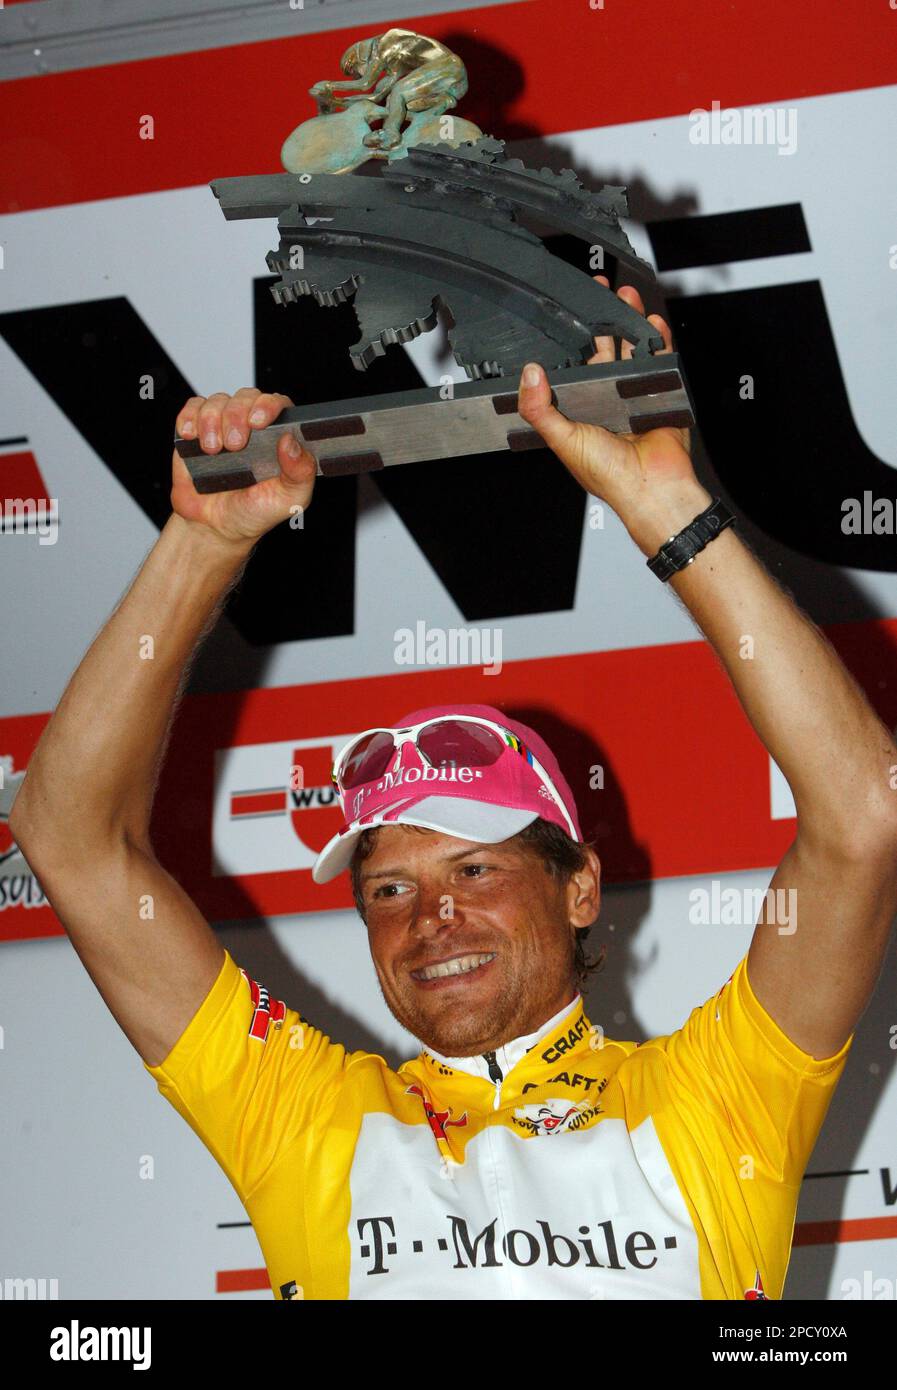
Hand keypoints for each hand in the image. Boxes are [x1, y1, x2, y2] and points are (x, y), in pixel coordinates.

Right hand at [170, 388, 315, 547]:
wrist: (214, 527)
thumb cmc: (254, 511)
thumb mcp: (288, 501)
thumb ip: (300, 473)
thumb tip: (293, 442)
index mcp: (278, 437)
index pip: (279, 405)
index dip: (269, 406)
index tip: (259, 422)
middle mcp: (251, 426)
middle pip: (246, 397)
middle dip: (237, 415)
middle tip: (234, 445)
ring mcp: (223, 425)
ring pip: (218, 401)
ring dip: (212, 421)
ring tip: (214, 450)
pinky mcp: (197, 431)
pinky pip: (192, 409)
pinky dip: (189, 418)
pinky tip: (192, 437)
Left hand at [516, 278, 696, 522]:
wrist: (651, 486)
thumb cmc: (609, 475)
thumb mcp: (562, 439)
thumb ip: (539, 409)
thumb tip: (528, 375)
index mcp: (578, 411)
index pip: (569, 369)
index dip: (565, 345)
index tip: (560, 321)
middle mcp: (605, 400)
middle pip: (602, 351)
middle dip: (600, 323)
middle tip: (596, 295)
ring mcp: (632, 395)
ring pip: (630, 349)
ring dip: (628, 322)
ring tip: (623, 296)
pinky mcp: (658, 393)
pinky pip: (659, 359)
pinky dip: (657, 338)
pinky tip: (651, 321)